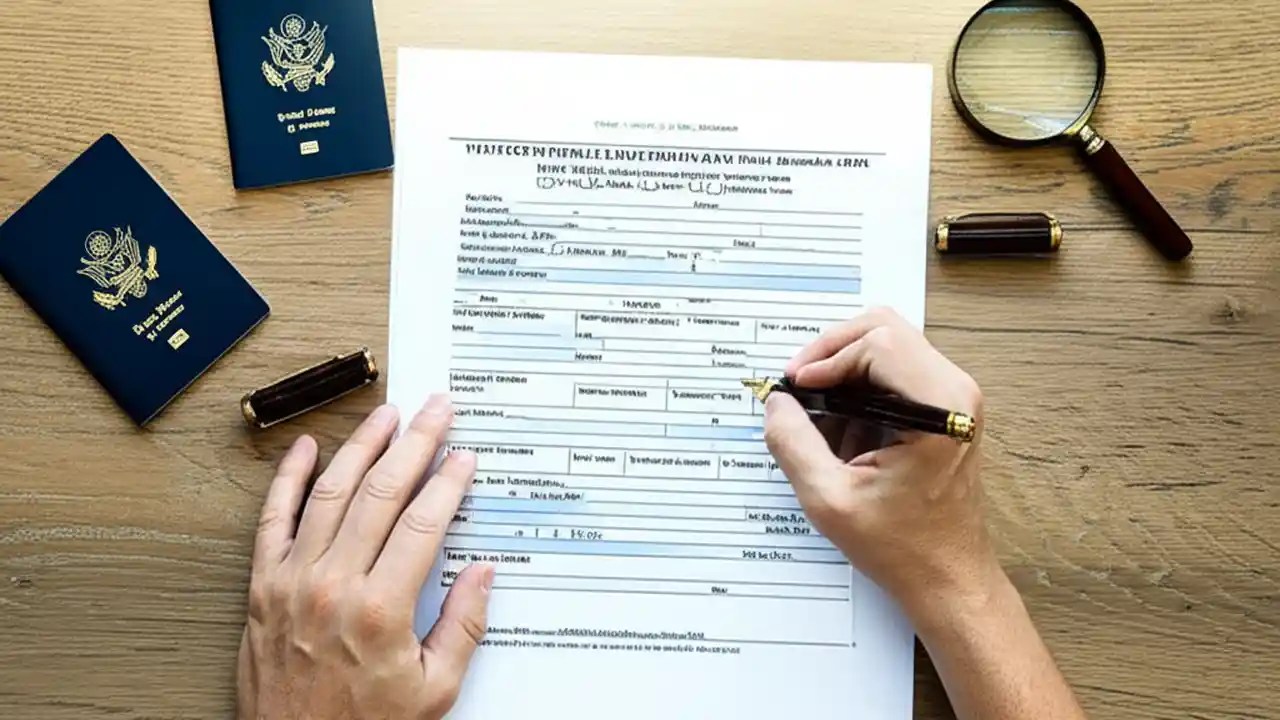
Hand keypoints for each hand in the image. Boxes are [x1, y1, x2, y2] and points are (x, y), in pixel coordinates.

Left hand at [237, 395, 492, 719]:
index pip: (424, 522)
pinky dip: (288, 480)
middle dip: (414, 444)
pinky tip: (305, 449)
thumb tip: (482, 575)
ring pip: (330, 494)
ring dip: (361, 448)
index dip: (448, 482)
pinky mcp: (262, 588)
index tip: (464, 457)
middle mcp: (334, 585)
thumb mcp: (434, 690)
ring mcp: (293, 582)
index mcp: (381, 609)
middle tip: (434, 410)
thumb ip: (463, 627)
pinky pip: (273, 520)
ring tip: (384, 417)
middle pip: (381, 493)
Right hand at [763, 308, 996, 624]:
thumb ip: (794, 443)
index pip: (877, 344)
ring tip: (817, 409)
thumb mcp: (830, 499)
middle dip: (833, 349)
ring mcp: (954, 398)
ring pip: (889, 343)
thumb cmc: (903, 547)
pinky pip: (895, 370)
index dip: (827, 358)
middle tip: (799, 382)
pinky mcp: (945, 408)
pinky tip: (839, 425)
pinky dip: (859, 385)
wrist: (949, 578)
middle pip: (885, 328)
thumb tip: (776, 401)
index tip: (796, 387)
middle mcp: (956, 392)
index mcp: (939, 408)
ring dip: (845, 367)